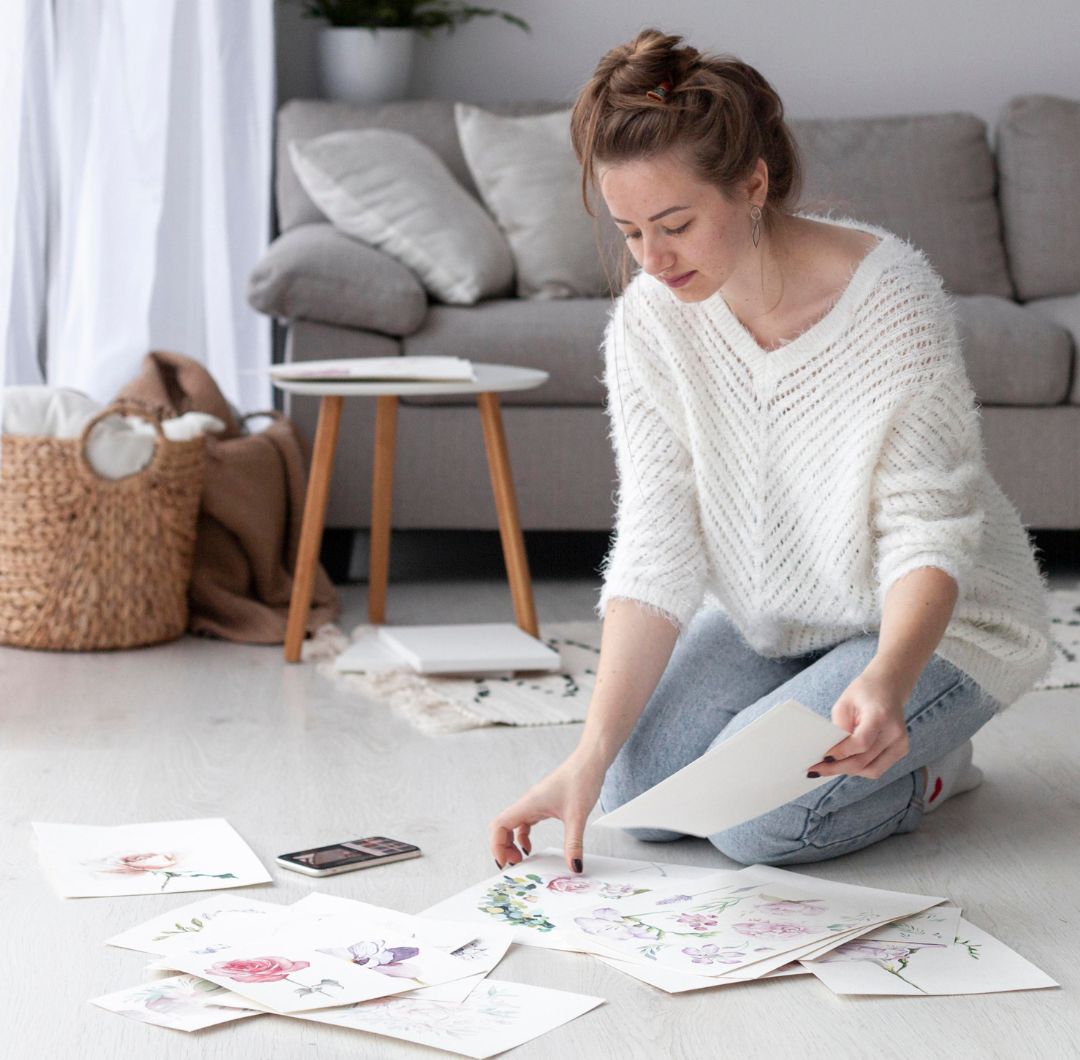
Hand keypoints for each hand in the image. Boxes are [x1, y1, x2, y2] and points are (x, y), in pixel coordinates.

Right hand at [489, 750, 605, 873]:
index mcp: (529, 804)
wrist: (590, 761)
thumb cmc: (581, 780)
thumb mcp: (577, 816)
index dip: (496, 845)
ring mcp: (534, 803)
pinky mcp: (543, 803)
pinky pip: (525, 822)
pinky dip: (523, 836)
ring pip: (512, 825)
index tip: (504, 862)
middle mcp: (528, 803)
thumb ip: (574, 844)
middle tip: (515, 863)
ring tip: (521, 858)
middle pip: (502, 826)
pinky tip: (531, 846)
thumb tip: (574, 867)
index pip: (499, 825)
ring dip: (511, 842)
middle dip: (503, 846)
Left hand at [806, 665, 909, 779]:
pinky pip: (877, 768)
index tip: (822, 757)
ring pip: (871, 770)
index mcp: (880, 716)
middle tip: (816, 770)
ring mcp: (900, 744)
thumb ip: (839, 727)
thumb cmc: (864, 692)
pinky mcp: (901, 751)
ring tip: (829, 767)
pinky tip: (845, 763)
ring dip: (848, 771)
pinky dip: (860, 769)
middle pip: (864, 761)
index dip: (841, 752)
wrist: (888, 687)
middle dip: (838, 767)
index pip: (861, 743)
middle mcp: (895, 733)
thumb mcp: (845, 703)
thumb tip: (830, 752)